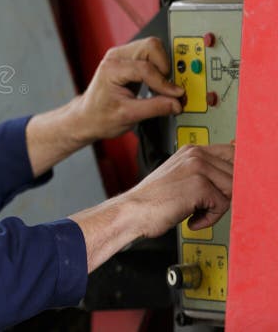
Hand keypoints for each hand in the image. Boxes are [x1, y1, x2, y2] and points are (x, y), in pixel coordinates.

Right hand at [70, 143, 233, 271]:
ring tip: (195, 212)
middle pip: (237, 175)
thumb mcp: (182, 179)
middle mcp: (195, 154)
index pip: (233, 154)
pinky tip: (191, 218)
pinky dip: (209, 219)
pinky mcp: (199, 186)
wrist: (132, 212)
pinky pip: (223, 206)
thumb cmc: (154, 200)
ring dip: (216, 208)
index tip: (228, 189)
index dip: (237, 174)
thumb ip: (206, 174)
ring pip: (232, 190)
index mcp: (191, 151)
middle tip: (204, 206)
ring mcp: (197, 168)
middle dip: (225, 195)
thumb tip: (236, 177)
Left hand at [72, 37, 183, 142]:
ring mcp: (122, 56)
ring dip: (163, 65)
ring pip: (153, 47)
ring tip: (162, 85)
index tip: (175, 95)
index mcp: (112, 68)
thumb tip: (176, 103)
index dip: (163, 83)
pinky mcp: (129, 60)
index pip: (146, 68)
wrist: (87, 117)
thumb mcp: (128, 116)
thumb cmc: (99, 116)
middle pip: (151, 46)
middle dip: (164, 66)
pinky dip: (159, 67)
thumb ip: (155, 108)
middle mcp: (116, 57)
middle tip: (168, 86)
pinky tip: (156, 83)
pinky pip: (150, 54)